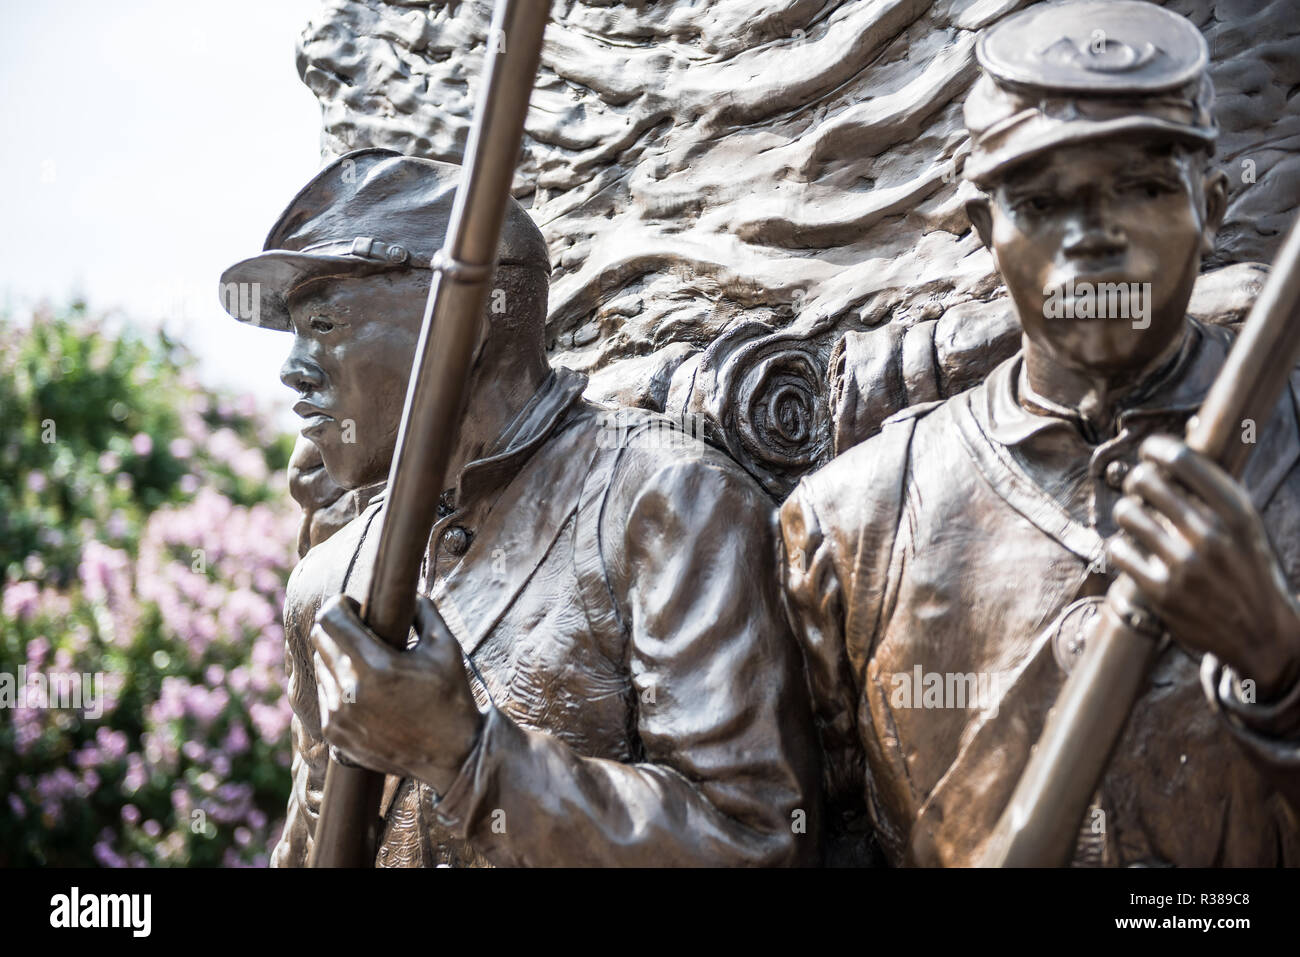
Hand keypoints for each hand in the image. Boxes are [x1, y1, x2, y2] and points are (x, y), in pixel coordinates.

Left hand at [311, 593, 483, 792]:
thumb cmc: (452, 697)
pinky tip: (364, 690)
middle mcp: (349, 693)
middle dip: (337, 627)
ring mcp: (338, 717)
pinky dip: (338, 686)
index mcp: (376, 667)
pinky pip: (324, 696)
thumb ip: (424, 610)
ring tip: (366, 662)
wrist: (452, 756)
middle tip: (360, 629)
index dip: (340, 604)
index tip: (354, 605)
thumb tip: (408, 592)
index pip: (330, 619)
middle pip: (320, 639)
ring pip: (320, 667)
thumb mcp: (446, 646)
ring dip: (337, 657)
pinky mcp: (335, 736)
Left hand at [1107, 434, 1299, 699]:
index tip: (1150, 451)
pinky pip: (1119, 551)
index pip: (1184, 459)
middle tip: (1140, 488)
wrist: (1264, 636)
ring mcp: (1185, 566)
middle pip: (1146, 480)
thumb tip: (1186, 432)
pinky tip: (1132, 549)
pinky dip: (1121, 547)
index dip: (1157, 448)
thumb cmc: (1251, 571)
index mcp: (1237, 512)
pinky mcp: (1162, 593)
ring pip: (1127, 513)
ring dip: (1126, 512)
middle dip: (1138, 480)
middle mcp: (1212, 535)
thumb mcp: (1247, 524)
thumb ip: (1215, 486)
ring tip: (1136, 518)